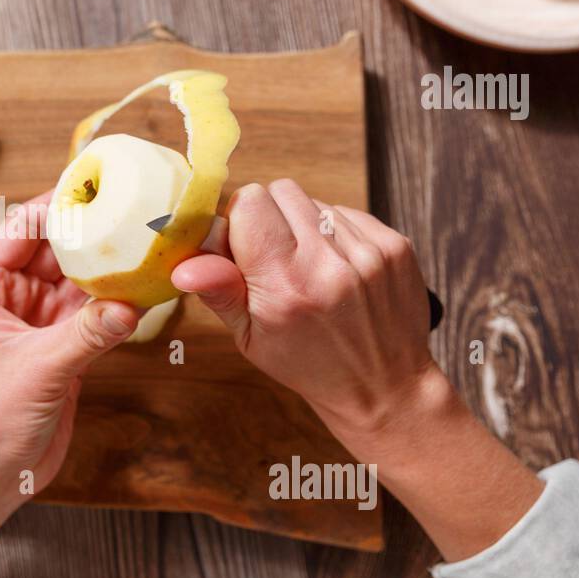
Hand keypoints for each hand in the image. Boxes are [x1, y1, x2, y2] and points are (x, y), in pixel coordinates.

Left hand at [0, 193, 138, 499]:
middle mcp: (13, 301)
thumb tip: (129, 305)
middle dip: (90, 232)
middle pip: (55, 250)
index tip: (90, 184)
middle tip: (131, 208)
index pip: (20, 230)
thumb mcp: (39, 369)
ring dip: (108, 268)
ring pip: (80, 282)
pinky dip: (119, 303)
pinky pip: (96, 315)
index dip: (53, 205)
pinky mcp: (65, 350)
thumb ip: (86, 334)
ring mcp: (41, 325)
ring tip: (146, 243)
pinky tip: (147, 289)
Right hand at [172, 179, 436, 437]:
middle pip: (280, 191)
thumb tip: (184, 266)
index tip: (242, 248)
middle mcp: (329, 262)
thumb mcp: (250, 338)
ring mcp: (368, 251)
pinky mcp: (395, 244)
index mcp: (286, 285)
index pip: (250, 201)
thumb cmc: (309, 364)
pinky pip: (348, 212)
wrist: (383, 386)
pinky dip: (335, 233)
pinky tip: (337, 268)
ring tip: (310, 269)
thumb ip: (219, 291)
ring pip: (314, 201)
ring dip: (303, 226)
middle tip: (274, 259)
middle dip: (268, 217)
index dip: (239, 219)